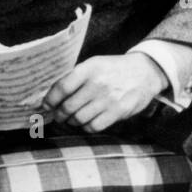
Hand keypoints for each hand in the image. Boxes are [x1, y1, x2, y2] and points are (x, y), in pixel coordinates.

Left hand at [41, 53, 166, 132]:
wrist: (145, 72)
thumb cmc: (114, 69)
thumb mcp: (94, 64)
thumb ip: (75, 77)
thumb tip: (51, 94)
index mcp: (89, 68)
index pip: (62, 87)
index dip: (50, 100)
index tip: (46, 105)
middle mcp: (98, 83)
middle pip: (68, 107)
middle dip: (59, 114)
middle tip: (58, 115)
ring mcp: (109, 99)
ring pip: (79, 119)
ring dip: (72, 121)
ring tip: (72, 118)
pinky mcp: (118, 111)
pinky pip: (94, 126)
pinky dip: (86, 127)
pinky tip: (86, 122)